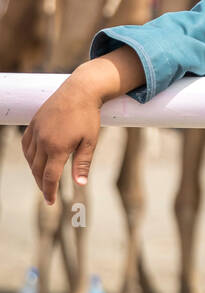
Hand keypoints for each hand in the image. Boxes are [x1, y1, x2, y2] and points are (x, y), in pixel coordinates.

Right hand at [21, 71, 102, 205]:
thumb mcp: (90, 142)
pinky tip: (35, 161)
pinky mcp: (34, 123)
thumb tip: (80, 184)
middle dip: (42, 185)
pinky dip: (29, 156)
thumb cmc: (88, 116)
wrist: (80, 90)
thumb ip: (83, 164)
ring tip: (43, 179)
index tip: (50, 202)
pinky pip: (26, 145)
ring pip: (30, 159)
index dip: (49, 192)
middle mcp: (43, 140)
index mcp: (57, 147)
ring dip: (35, 171)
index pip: (50, 177)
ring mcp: (36, 131)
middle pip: (38, 170)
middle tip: (48, 194)